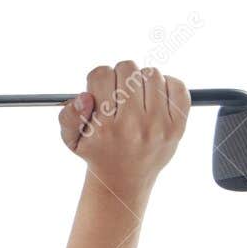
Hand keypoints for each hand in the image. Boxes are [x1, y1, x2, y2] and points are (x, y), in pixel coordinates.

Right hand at [59, 61, 189, 197]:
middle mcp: (133, 126)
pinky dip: (166, 84)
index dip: (98, 79)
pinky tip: (155, 98)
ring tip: (136, 97)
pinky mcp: (177, 126)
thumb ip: (69, 116)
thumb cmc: (97, 151)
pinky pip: (177, 86)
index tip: (100, 91)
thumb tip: (85, 97)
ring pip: (151, 74)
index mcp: (105, 127)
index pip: (101, 74)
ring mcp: (159, 126)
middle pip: (127, 68)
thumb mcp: (72, 139)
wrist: (124, 178)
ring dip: (142, 80)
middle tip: (118, 93)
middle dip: (120, 76)